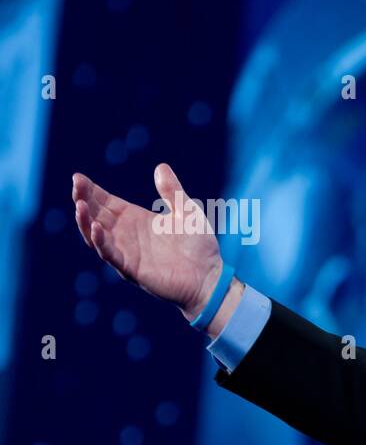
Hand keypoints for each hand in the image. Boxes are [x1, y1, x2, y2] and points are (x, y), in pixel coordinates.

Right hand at [72, 163, 224, 321]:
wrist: (211, 277)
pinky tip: (97, 228)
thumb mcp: (187, 211)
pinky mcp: (132, 270)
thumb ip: (172, 191)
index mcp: (136, 220)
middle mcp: (127, 235)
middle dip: (84, 201)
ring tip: (79, 205)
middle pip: (97, 216)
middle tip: (76, 185)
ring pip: (97, 236)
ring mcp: (127, 253)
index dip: (91, 191)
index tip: (78, 177)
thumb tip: (161, 167)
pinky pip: (111, 255)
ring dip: (86, 222)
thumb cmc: (199, 246)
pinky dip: (101, 242)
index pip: (106, 202)